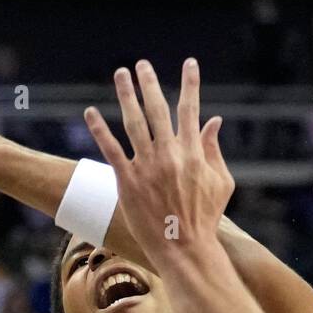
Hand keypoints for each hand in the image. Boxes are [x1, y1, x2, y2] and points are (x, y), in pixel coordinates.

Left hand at [84, 59, 231, 267]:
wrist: (185, 249)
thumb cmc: (205, 218)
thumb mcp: (221, 183)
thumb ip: (215, 150)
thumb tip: (214, 121)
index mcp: (193, 153)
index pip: (190, 109)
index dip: (190, 83)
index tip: (190, 63)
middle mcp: (169, 154)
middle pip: (157, 109)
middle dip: (150, 83)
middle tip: (141, 64)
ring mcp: (147, 167)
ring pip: (133, 122)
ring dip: (126, 95)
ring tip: (120, 74)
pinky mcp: (127, 182)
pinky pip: (111, 150)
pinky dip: (100, 130)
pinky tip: (91, 112)